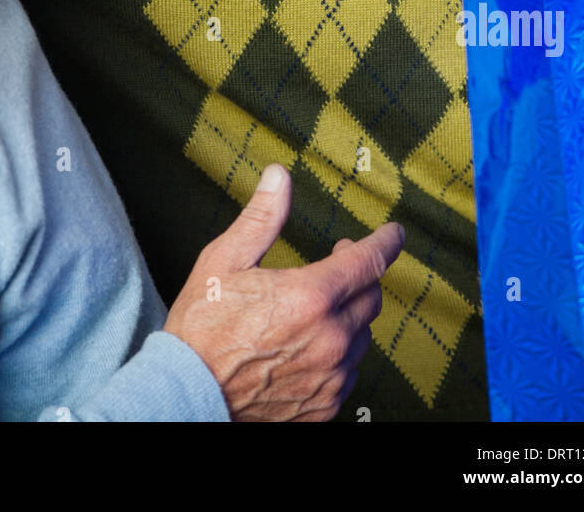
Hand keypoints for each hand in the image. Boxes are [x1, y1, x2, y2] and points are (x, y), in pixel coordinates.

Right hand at [164, 164, 403, 421]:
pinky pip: (348, 373)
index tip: (395, 234)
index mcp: (311, 297)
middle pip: (371, 297)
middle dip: (360, 276)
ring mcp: (330, 377)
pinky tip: (311, 346)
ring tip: (318, 309)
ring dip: (349, 317)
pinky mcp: (325, 406)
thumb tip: (279, 177)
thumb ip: (262, 217)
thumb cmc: (202, 327)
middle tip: (338, 264)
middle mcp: (330, 338)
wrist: (188, 394)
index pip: (370, 261)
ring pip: (362, 337)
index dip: (387, 242)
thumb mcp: (225, 260)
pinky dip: (338, 355)